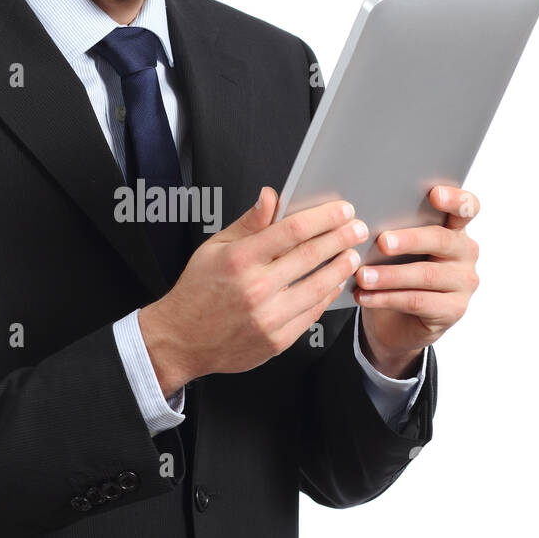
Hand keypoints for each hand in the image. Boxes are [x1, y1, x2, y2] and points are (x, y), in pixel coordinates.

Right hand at [138, 186, 367, 395]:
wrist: (181, 340)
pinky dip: (327, 295)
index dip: (323, 217)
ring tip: (352, 255)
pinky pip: (312, 313)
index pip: (292, 230)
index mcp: (239, 259)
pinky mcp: (277, 340)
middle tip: (357, 228)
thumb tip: (271, 197)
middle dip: (341, 238)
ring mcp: (268, 317)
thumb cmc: (196, 291)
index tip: (341, 210)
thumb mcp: (214, 248)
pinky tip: (333, 282)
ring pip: (319, 286)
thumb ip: (248, 223)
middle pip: (311, 255)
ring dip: (341, 267)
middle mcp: (255, 288)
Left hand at [353, 185, 480, 376]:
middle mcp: (466, 252)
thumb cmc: (394, 274)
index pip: (467, 208)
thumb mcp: (394, 251)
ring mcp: (464, 282)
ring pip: (426, 274)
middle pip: (441, 240)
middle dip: (409, 240)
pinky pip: (418, 301)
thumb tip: (361, 218)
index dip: (454, 200)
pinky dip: (387, 298)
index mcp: (455, 229)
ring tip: (362, 276)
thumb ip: (391, 231)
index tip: (434, 194)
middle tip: (381, 242)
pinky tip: (365, 296)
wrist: (396, 322)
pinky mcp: (454, 309)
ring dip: (390, 275)